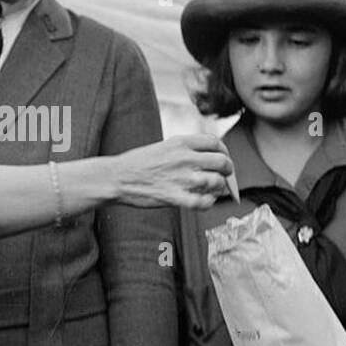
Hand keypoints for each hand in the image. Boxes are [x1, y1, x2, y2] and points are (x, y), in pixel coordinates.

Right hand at [112, 135, 233, 209]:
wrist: (117, 177)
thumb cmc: (137, 163)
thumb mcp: (163, 146)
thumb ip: (185, 150)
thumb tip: (205, 159)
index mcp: (181, 143)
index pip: (216, 143)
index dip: (225, 152)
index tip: (223, 158)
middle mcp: (184, 158)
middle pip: (222, 162)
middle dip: (228, 171)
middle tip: (224, 177)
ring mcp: (181, 178)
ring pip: (216, 182)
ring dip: (218, 188)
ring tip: (212, 191)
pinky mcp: (175, 197)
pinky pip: (203, 202)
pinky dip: (208, 203)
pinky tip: (203, 201)